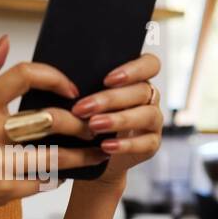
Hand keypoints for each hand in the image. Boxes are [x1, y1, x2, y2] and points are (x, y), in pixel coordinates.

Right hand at [0, 35, 107, 218]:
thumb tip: (6, 41)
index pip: (23, 75)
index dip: (55, 77)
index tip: (72, 90)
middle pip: (49, 118)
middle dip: (79, 123)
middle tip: (92, 126)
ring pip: (55, 155)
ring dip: (83, 155)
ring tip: (99, 152)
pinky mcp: (3, 190)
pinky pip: (45, 180)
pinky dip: (61, 177)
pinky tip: (69, 173)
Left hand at [70, 53, 163, 186]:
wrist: (95, 154)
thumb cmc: (88, 118)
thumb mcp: (87, 100)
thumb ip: (86, 86)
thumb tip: (64, 81)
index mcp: (137, 80)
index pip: (150, 64)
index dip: (133, 69)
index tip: (107, 80)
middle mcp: (149, 98)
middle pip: (142, 90)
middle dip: (111, 99)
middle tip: (83, 107)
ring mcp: (153, 121)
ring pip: (147, 115)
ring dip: (119, 120)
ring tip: (93, 125)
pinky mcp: (152, 144)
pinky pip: (145, 143)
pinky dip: (125, 145)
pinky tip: (105, 146)